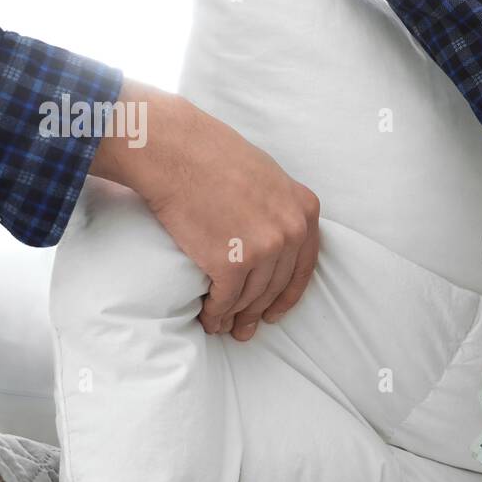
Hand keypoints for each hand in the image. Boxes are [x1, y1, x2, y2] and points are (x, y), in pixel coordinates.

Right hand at [90, 80, 320, 340]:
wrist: (176, 152)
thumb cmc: (213, 157)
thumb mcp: (268, 177)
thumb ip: (280, 208)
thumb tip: (277, 238)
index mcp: (305, 209)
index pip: (303, 265)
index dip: (288, 294)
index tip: (276, 311)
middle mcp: (291, 231)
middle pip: (276, 285)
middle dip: (259, 311)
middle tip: (247, 329)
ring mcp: (264, 249)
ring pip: (252, 296)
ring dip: (236, 316)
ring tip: (225, 327)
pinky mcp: (231, 263)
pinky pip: (226, 299)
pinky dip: (216, 314)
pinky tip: (209, 319)